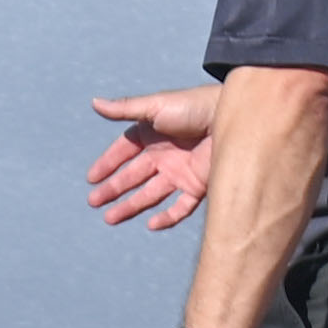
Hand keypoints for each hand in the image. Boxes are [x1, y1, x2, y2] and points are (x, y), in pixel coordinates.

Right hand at [86, 86, 225, 229]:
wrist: (235, 118)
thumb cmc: (194, 107)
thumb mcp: (155, 106)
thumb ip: (125, 109)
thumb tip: (94, 103)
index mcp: (152, 133)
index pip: (124, 152)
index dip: (108, 164)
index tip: (91, 179)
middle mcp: (165, 154)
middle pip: (133, 176)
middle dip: (113, 189)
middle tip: (94, 202)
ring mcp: (181, 171)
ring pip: (151, 194)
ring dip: (131, 205)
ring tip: (110, 218)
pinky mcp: (198, 186)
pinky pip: (181, 206)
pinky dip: (167, 217)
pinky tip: (151, 224)